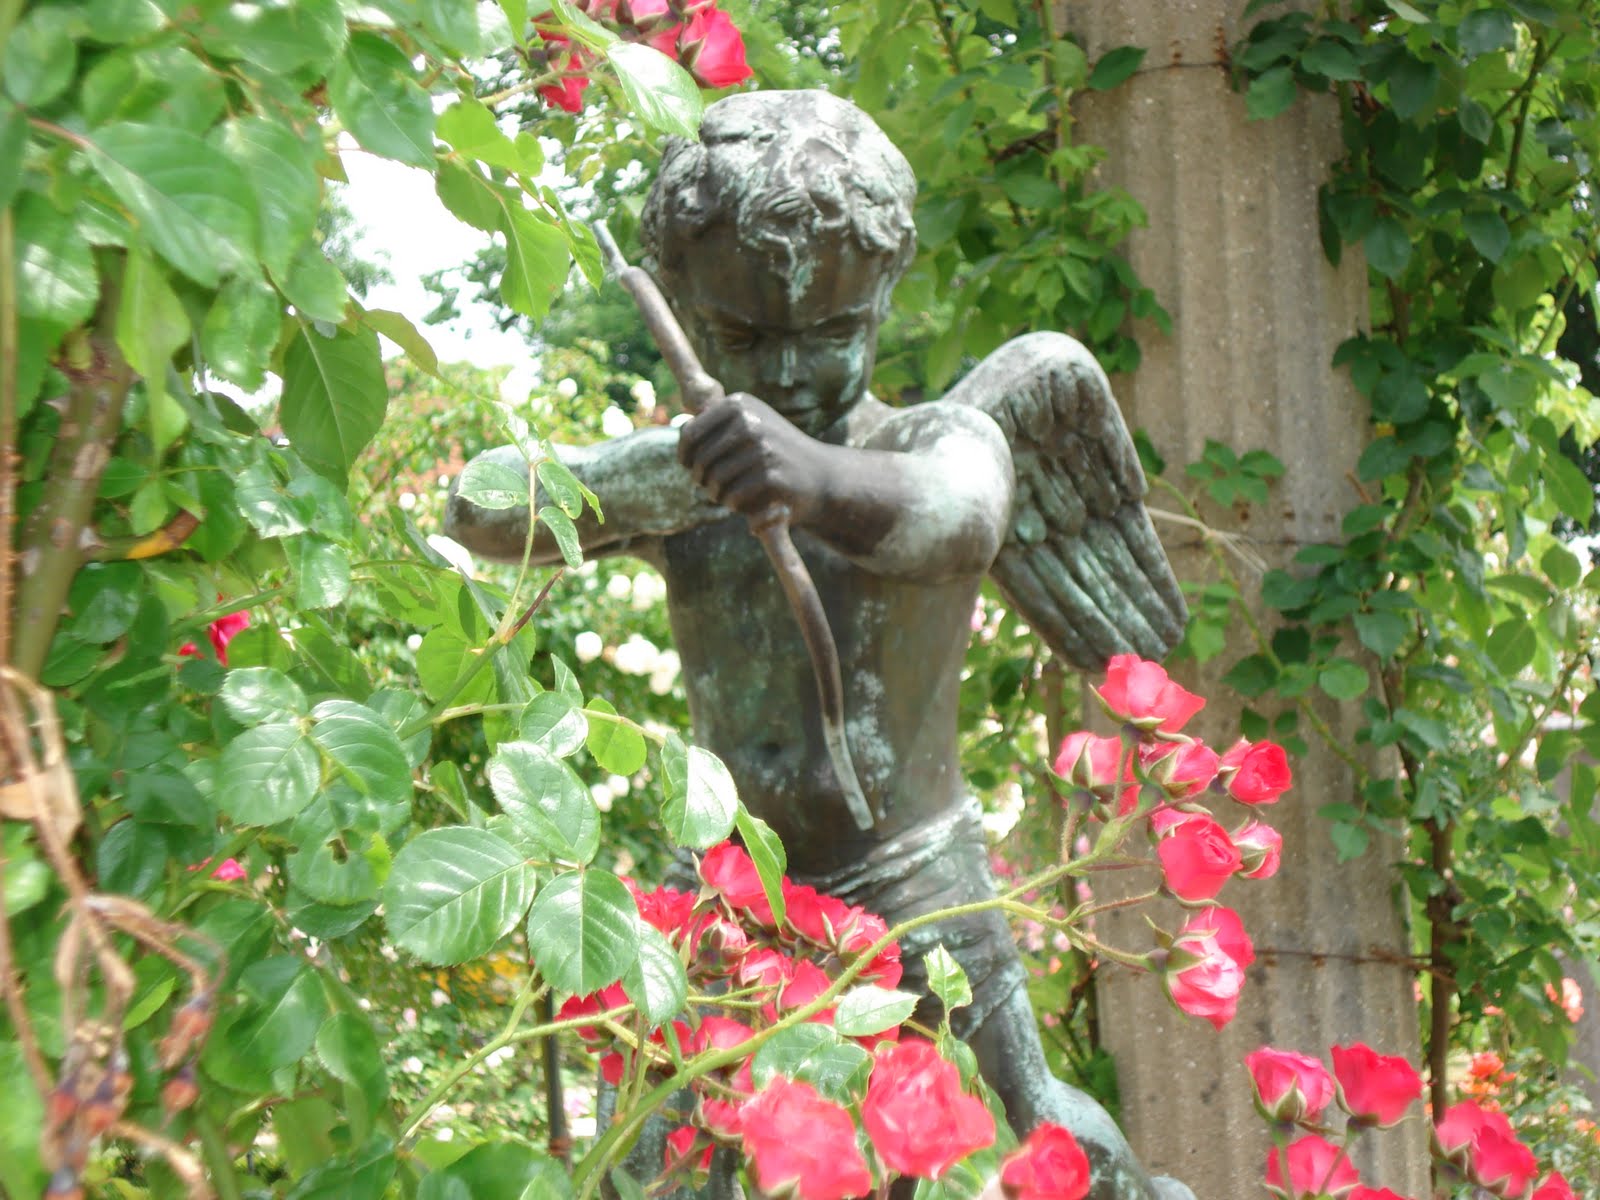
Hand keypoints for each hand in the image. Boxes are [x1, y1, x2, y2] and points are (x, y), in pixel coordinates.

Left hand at [676, 392, 830, 523]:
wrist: (823, 476)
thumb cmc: (778, 453)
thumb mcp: (751, 424)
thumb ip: (716, 422)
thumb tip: (681, 427)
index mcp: (739, 404)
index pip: (689, 433)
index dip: (685, 457)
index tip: (691, 469)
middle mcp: (750, 421)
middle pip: (700, 460)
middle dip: (702, 480)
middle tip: (713, 488)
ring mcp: (762, 448)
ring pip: (714, 480)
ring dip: (717, 494)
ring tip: (729, 496)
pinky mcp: (772, 476)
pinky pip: (733, 497)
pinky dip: (736, 505)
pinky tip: (747, 504)